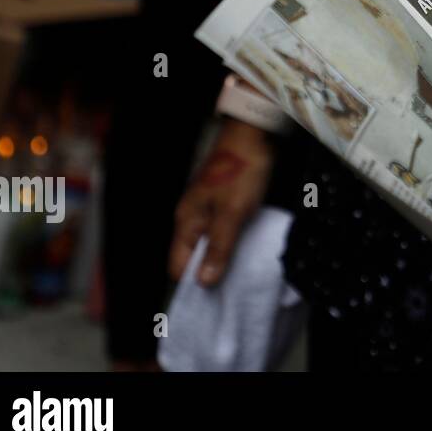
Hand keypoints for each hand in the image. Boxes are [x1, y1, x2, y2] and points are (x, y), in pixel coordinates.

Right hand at [169, 118, 273, 286]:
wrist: (254, 134)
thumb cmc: (242, 172)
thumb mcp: (233, 214)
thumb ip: (219, 248)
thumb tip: (203, 282)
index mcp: (186, 221)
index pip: (177, 265)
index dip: (193, 281)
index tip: (214, 296)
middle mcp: (190, 216)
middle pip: (191, 256)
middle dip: (208, 271)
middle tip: (231, 285)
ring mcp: (205, 208)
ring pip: (207, 243)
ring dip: (221, 256)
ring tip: (240, 269)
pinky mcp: (221, 201)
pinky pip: (219, 230)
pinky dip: (230, 240)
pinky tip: (244, 245)